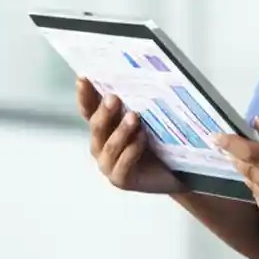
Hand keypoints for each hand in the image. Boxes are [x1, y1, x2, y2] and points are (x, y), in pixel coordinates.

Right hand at [76, 78, 187, 194]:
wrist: (175, 172)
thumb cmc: (157, 141)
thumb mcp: (145, 118)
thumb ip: (134, 104)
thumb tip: (135, 78)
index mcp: (103, 127)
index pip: (88, 109)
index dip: (84, 95)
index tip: (83, 78)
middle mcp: (100, 145)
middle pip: (95, 126)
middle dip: (104, 112)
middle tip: (114, 98)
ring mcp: (108, 164)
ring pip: (109, 145)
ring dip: (121, 131)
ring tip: (134, 117)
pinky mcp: (120, 180)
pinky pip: (123, 163)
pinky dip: (132, 149)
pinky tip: (143, 138)